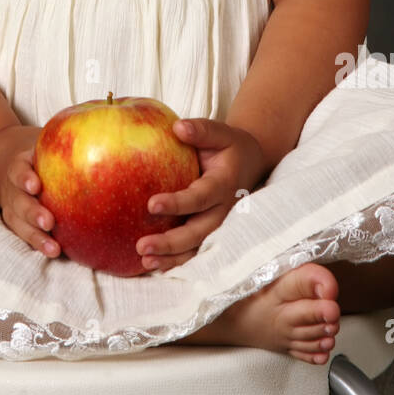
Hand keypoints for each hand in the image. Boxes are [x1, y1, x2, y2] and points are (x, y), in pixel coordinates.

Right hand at [0, 124, 61, 259]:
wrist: (0, 155)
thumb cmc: (36, 146)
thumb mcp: (45, 136)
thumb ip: (67, 135)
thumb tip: (109, 120)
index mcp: (19, 163)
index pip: (19, 169)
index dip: (25, 177)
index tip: (35, 184)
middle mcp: (13, 187)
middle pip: (18, 202)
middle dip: (32, 212)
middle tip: (48, 221)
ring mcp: (12, 206)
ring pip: (19, 223)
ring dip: (34, 236)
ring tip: (53, 248)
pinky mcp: (17, 221)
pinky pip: (24, 234)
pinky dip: (38, 244)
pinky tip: (56, 252)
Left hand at [136, 119, 269, 272]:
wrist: (252, 163)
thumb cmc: (229, 146)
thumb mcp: (220, 133)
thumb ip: (201, 130)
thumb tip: (178, 127)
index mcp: (224, 184)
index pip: (200, 197)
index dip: (178, 203)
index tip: (152, 203)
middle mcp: (225, 210)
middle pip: (199, 232)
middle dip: (171, 242)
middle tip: (142, 245)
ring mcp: (221, 226)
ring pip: (198, 248)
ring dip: (172, 258)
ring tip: (145, 261)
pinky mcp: (214, 234)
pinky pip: (196, 252)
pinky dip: (177, 262)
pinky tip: (153, 266)